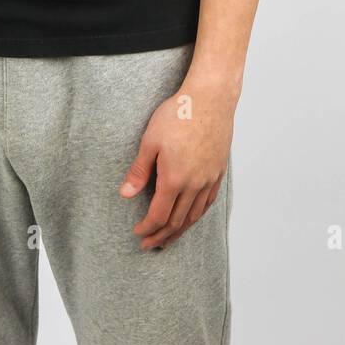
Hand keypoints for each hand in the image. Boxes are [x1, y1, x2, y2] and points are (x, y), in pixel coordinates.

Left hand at [118, 70, 236, 249]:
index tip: (138, 234)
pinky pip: (208, 202)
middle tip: (149, 244)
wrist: (210, 99)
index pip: (160, 215)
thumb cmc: (178, 115)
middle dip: (161, 235)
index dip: (148, 228)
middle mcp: (194, 184)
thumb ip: (139, 171)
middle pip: (178, 221)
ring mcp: (209, 179)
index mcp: (175, 179)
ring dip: (180, 231)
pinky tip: (191, 217)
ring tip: (168, 239)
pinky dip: (197, 215)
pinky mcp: (218, 172)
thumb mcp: (150, 141)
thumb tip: (126, 195)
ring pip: (195, 215)